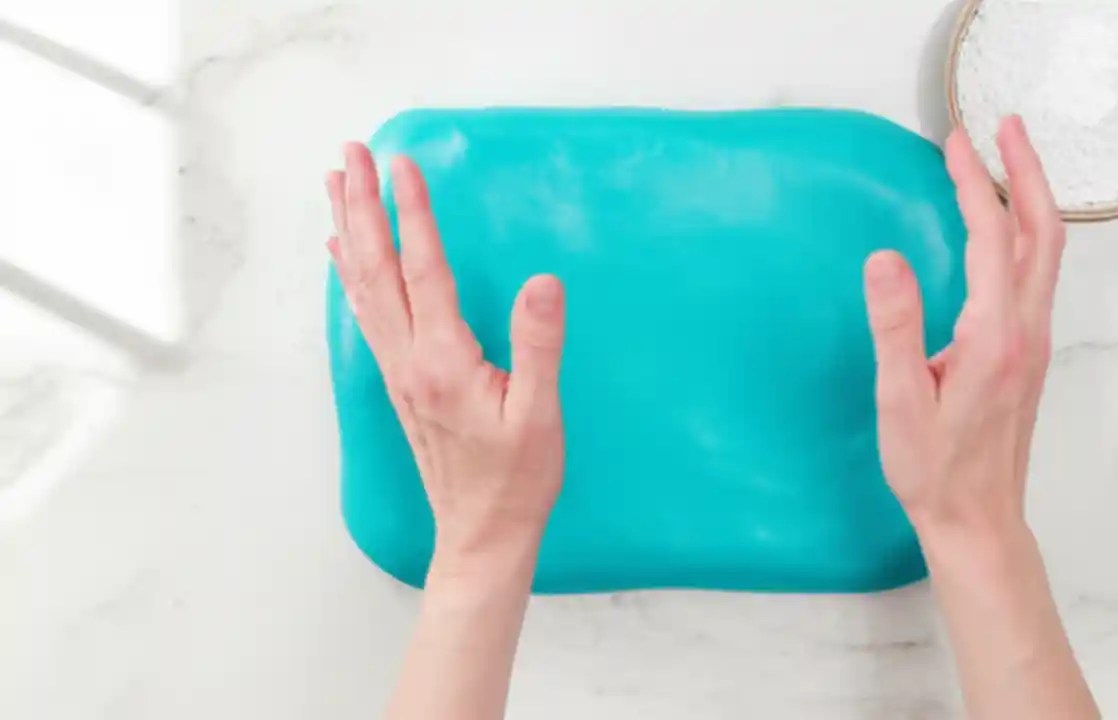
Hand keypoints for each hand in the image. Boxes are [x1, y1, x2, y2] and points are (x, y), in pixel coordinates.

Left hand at [326, 143, 566, 575]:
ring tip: (336, 186)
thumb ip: (538, 345)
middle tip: (351, 153)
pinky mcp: (400, 382)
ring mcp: (399, 371)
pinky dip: (351, 275)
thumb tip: (543, 282)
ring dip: (348, 231)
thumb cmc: (517, 479)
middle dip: (361, 206)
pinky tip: (343, 256)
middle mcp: (410, 360)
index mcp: (444, 361)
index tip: (402, 166)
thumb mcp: (541, 414)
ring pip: (364, 287)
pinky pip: (367, 314)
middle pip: (377, 269)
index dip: (412, 214)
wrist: (482, 534)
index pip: (424, 271)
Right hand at [864, 115, 1064, 537]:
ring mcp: (1033, 341)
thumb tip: (884, 259)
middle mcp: (1025, 330)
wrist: (977, 520)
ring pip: (1046, 251)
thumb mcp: (900, 400)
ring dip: (1031, 198)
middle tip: (1004, 126)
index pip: (992, 238)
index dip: (975, 183)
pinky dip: (1024, 232)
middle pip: (1043, 231)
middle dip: (1027, 171)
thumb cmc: (934, 469)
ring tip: (1006, 161)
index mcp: (994, 336)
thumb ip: (894, 326)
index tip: (955, 143)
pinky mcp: (1028, 353)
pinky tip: (1001, 229)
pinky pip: (1036, 274)